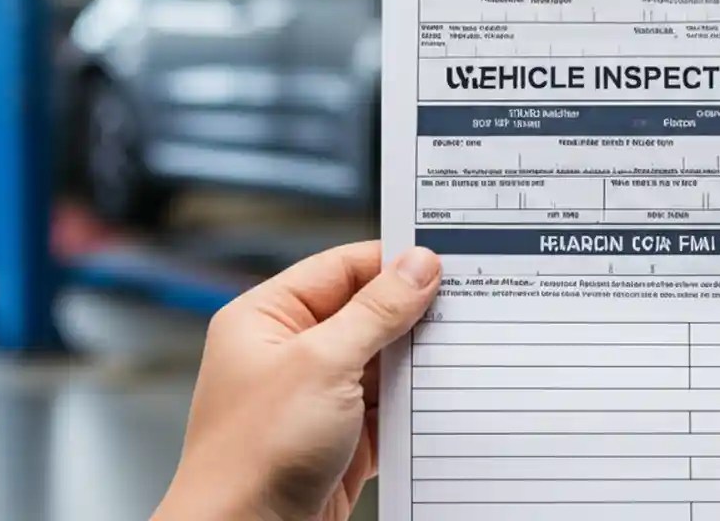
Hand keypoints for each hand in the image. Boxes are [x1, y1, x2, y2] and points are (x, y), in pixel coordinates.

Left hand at [153, 243, 440, 520]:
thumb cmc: (253, 455)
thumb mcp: (323, 365)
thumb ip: (377, 311)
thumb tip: (418, 266)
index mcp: (267, 318)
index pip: (341, 268)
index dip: (392, 263)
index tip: (445, 264)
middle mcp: (289, 352)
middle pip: (367, 313)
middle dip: (413, 316)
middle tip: (465, 308)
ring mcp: (316, 397)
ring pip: (383, 362)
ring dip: (418, 364)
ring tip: (461, 353)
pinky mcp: (340, 437)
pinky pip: (389, 407)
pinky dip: (416, 405)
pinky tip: (444, 399)